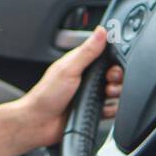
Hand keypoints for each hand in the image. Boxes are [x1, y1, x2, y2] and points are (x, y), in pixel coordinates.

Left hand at [15, 25, 120, 149]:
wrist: (38, 124)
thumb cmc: (46, 95)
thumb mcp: (68, 69)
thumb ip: (87, 51)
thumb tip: (101, 31)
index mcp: (79, 64)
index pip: (104, 56)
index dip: (113, 59)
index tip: (114, 64)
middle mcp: (86, 79)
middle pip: (113, 74)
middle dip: (116, 78)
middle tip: (109, 81)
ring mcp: (89, 95)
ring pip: (114, 91)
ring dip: (115, 93)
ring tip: (106, 94)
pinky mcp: (92, 111)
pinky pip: (110, 109)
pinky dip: (112, 109)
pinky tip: (105, 109)